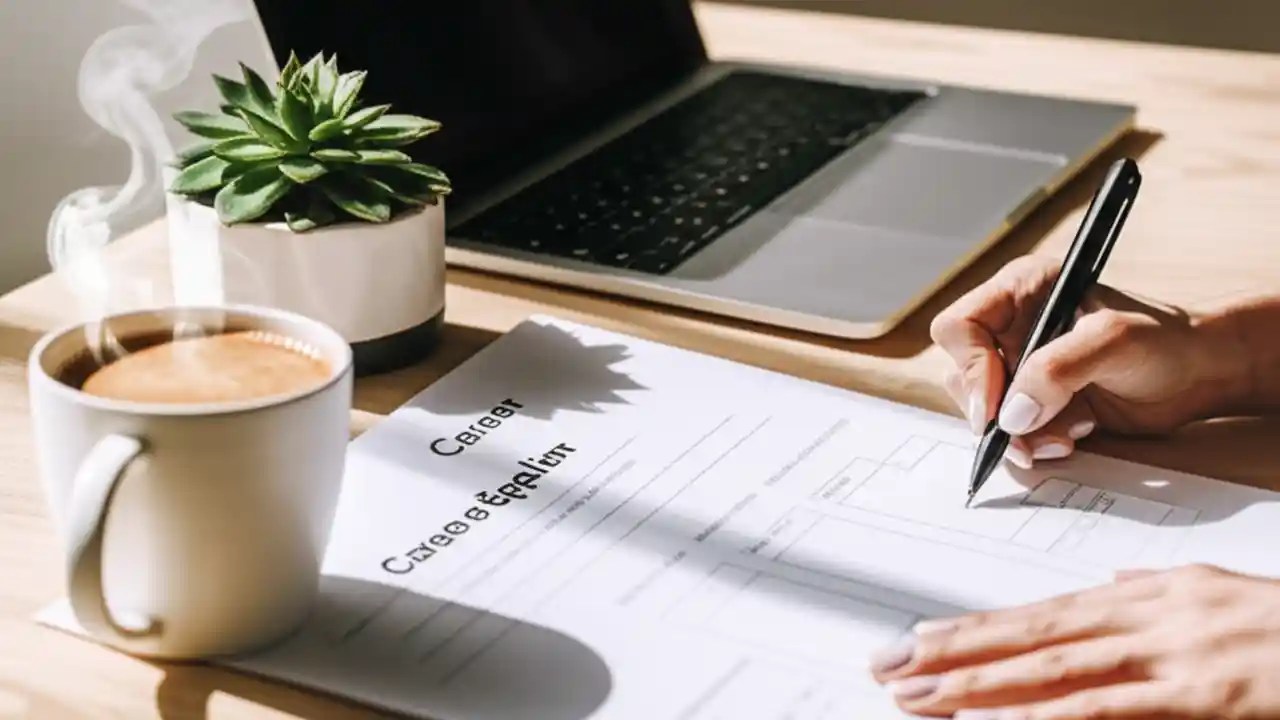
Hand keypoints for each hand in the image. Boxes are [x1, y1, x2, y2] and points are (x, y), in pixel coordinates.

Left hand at [870, 565, 1279, 718]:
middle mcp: (1144, 615)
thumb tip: (1108, 581)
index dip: (976, 626)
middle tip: (889, 664)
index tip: (919, 636)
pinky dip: (1045, 717)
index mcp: (1143, 594)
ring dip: (978, 685)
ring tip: (920, 696)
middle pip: (1029, 635)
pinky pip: (1106, 709)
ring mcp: (1169, 655)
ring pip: (1052, 670)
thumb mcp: (1213, 591)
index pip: (1040, 612)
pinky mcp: (1198, 695)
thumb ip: (1152, 590)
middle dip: (952, 651)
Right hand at [930, 255, 1244, 466]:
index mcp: (1021, 291)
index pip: (960, 327)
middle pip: (964, 373)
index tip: (995, 407)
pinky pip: (1013, 430)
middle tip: (1027, 433)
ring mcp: (1023, 367)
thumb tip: (1011, 413)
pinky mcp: (1038, 401)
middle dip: (995, 410)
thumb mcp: (1113, 341)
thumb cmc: (1166, 340)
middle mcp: (1013, 327)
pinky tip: (1072, 437)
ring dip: (1019, 433)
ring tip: (1065, 435)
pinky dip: (1036, 443)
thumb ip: (1057, 370)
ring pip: (986, 409)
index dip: (971, 367)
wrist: (1203, 375)